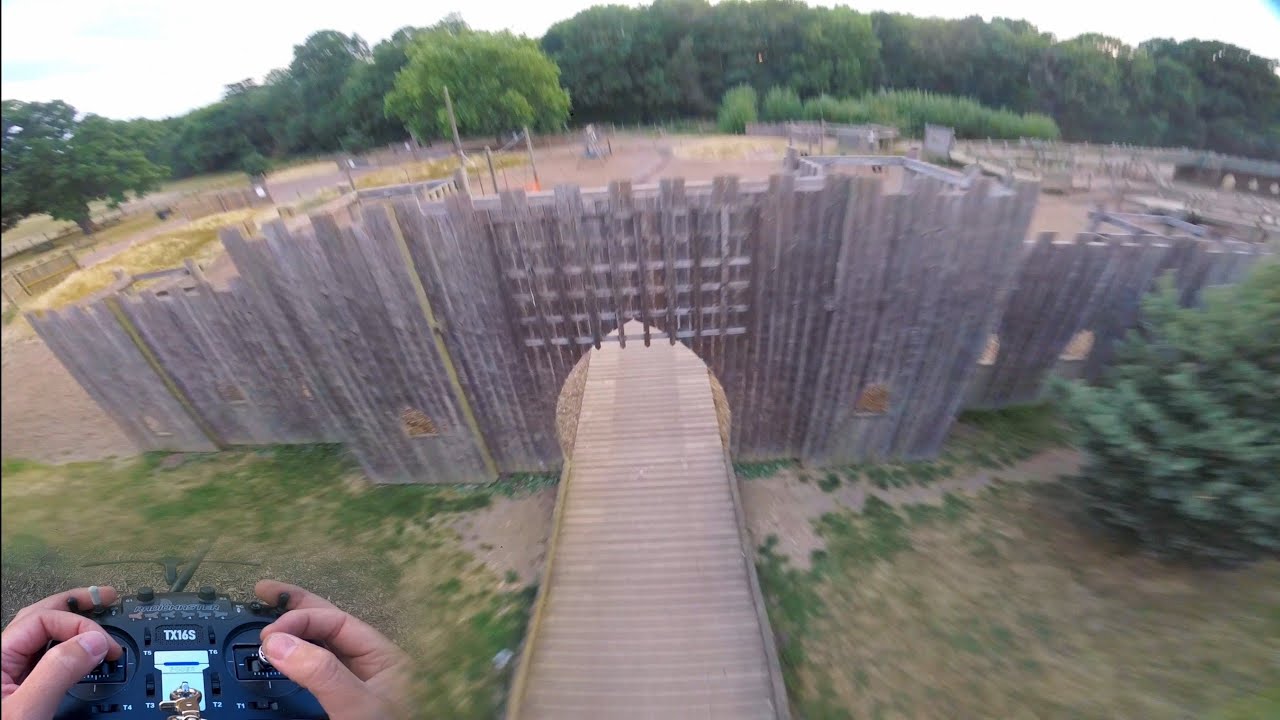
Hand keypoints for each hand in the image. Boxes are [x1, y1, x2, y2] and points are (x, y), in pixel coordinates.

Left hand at [2, 587, 123, 719]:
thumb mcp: (26, 711)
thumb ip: (59, 671)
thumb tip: (94, 639)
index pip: (42, 619)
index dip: (79, 624)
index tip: (108, 646)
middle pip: (39, 619)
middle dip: (75, 606)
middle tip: (108, 597)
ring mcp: (5, 679)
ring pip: (40, 640)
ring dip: (72, 626)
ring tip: (98, 615)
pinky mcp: (14, 696)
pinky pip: (43, 663)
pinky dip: (68, 652)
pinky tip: (82, 653)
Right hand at [255, 580, 410, 719]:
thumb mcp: (358, 705)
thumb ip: (321, 674)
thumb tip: (281, 642)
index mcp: (384, 658)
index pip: (337, 622)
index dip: (301, 618)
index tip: (269, 632)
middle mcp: (371, 670)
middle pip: (328, 630)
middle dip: (296, 611)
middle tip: (263, 594)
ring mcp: (358, 692)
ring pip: (321, 656)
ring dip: (293, 641)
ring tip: (267, 625)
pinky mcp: (345, 714)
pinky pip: (317, 685)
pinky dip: (295, 674)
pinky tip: (280, 668)